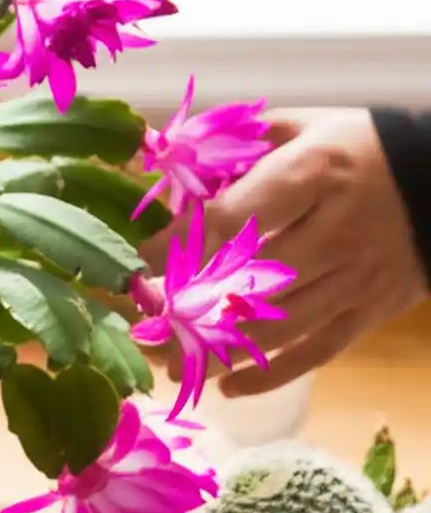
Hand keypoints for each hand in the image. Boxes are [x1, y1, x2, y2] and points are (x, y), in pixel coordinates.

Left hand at [141, 108, 427, 396]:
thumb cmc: (360, 146)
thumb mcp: (302, 126)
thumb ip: (238, 148)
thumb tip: (171, 164)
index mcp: (312, 175)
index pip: (233, 219)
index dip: (181, 245)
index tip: (140, 263)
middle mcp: (335, 231)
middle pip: (248, 281)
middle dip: (189, 308)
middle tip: (142, 326)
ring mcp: (355, 277)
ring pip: (276, 326)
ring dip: (216, 350)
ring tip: (167, 361)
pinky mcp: (371, 310)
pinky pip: (316, 351)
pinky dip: (270, 374)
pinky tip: (226, 386)